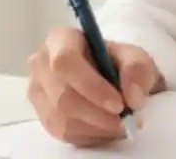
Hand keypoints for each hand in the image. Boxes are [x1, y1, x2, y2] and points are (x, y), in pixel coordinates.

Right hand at [27, 27, 160, 146]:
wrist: (109, 78)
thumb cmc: (117, 62)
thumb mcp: (135, 57)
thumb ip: (137, 69)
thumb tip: (132, 95)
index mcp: (60, 40)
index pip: (65, 62)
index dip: (91, 86)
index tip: (119, 103)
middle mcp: (41, 64)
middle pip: (63, 96)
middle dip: (98, 114)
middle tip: (125, 119)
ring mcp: (38, 92)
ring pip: (62, 119)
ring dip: (97, 127)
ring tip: (120, 124)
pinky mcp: (43, 116)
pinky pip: (64, 134)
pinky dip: (91, 136)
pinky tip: (106, 128)